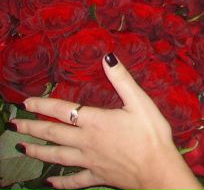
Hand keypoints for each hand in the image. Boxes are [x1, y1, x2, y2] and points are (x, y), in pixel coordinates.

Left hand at [12, 54, 201, 189]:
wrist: (157, 168)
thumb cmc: (151, 133)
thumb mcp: (139, 100)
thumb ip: (122, 79)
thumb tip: (107, 58)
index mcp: (95, 120)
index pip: (63, 110)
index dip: (43, 105)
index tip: (26, 102)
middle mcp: (86, 141)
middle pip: (54, 133)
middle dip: (32, 128)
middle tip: (15, 125)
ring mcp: (89, 160)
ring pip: (57, 156)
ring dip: (38, 151)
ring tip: (23, 147)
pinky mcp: (96, 176)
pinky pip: (73, 180)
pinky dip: (60, 182)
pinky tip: (50, 183)